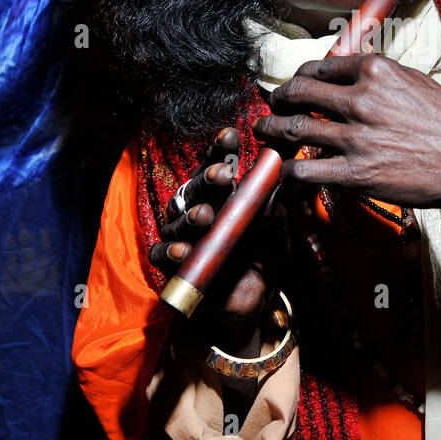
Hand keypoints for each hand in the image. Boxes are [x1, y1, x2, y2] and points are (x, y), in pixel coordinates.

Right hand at [147, 128, 289, 352]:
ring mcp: (184, 235)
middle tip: (223, 174)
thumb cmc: (262, 259)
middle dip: (208, 179)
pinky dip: (170, 251)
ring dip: (191, 216)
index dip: (221, 150)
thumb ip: (275, 210)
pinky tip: (183, 250)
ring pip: (177, 218)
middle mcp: (199, 209)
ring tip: (205, 216)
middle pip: (196, 187)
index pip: (218, 165)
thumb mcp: (276, 234)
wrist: (251, 304)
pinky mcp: (173, 264)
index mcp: (223, 196)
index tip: (231, 135)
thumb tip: (278, 180)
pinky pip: (162, 253)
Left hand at [252, 54, 440, 210]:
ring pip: (292, 129)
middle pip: (297, 92)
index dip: (300, 77)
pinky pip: (304, 169)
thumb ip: (380, 79)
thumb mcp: (415, 82)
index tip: (295, 86)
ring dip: (272, 130)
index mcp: (376, 71)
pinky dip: (290, 169)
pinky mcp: (356, 173)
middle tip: (273, 105)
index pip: (319, 67)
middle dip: (279, 98)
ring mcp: (355, 137)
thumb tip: (351, 74)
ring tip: (265, 133)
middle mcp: (360, 99)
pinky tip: (290, 170)